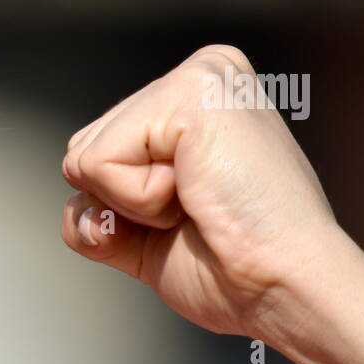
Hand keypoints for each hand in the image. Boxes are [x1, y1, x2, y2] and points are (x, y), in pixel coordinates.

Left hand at [60, 45, 348, 338]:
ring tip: (201, 202)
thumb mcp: (144, 236)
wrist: (283, 288)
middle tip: (197, 212)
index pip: (93, 153)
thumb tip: (81, 209)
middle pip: (80, 152)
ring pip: (83, 158)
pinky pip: (98, 164)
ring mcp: (197, 77)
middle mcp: (197, 75)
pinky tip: (198, 196)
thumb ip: (97, 211)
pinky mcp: (189, 94)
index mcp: (191, 102)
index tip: (195, 215)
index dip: (124, 208)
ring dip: (133, 204)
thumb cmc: (232, 269)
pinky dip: (137, 201)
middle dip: (122, 204)